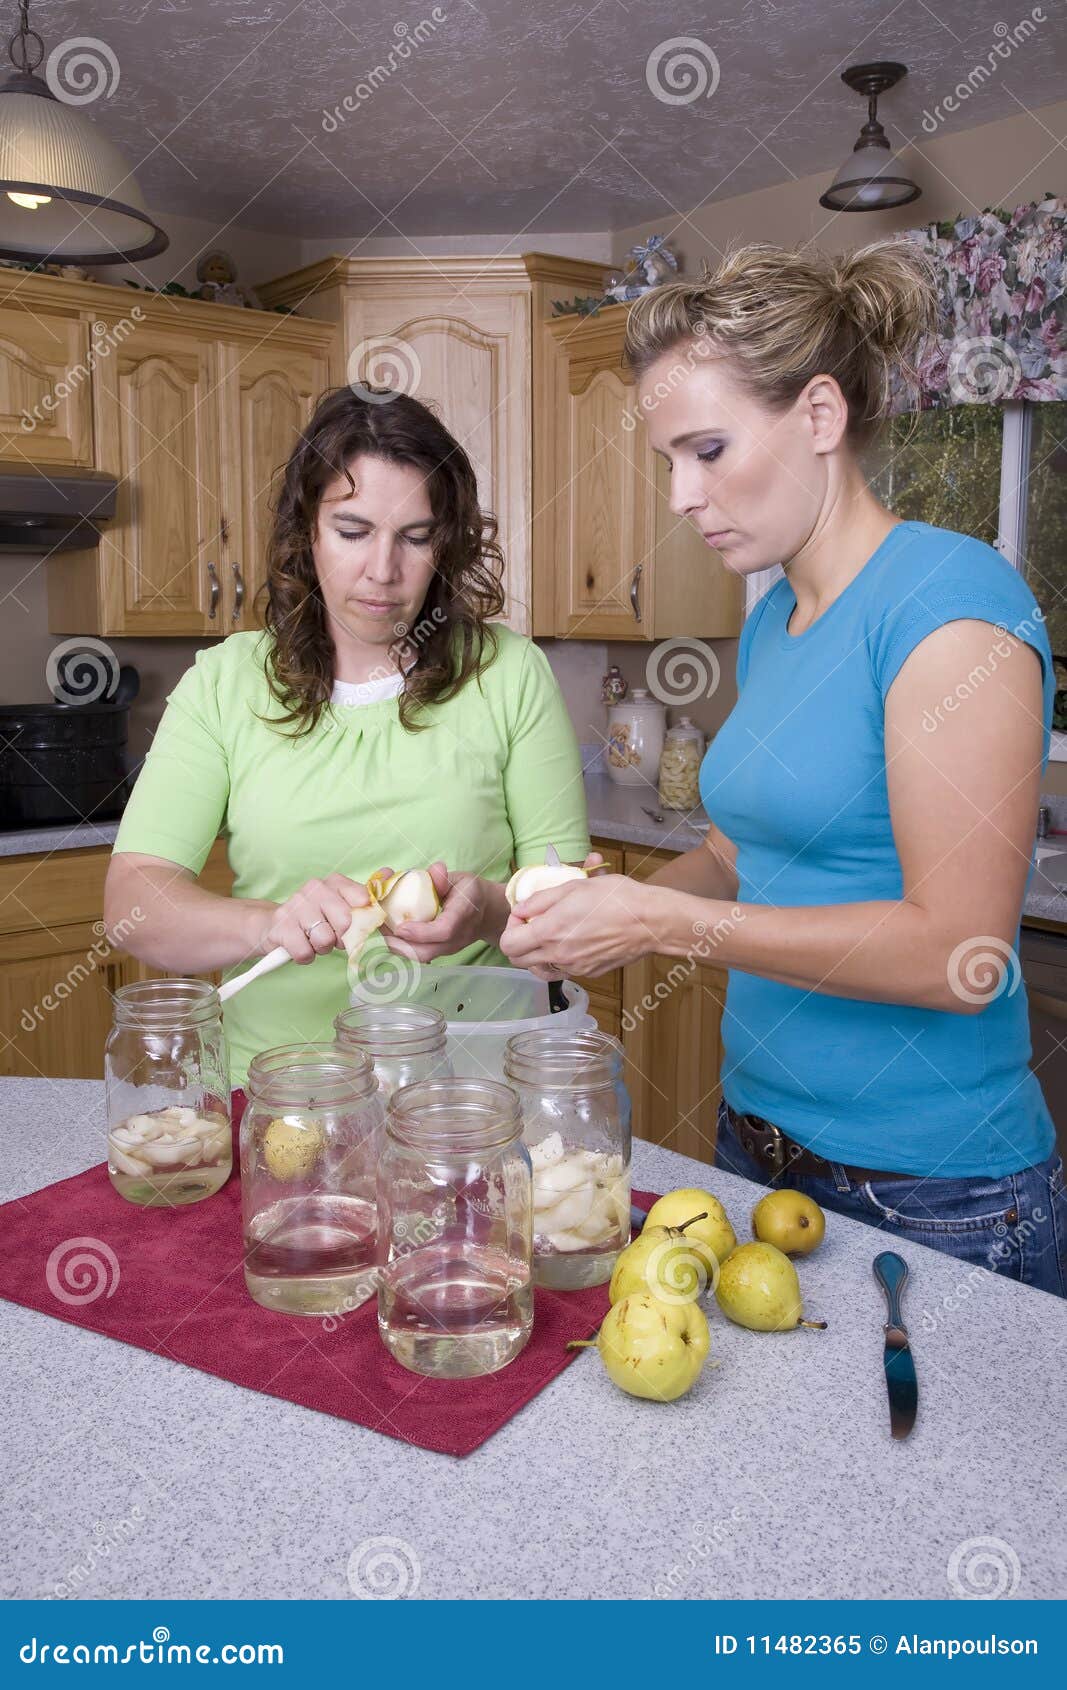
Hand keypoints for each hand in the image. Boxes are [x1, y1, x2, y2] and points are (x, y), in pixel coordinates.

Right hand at [256, 873, 371, 965]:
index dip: (361, 920)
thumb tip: (390, 873)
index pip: (361, 899)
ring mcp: (296, 905)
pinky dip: (306, 956)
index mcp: (334, 882)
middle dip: (340, 938)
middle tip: (331, 936)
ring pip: (325, 940)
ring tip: (314, 940)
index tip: (352, 925)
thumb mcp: (342, 905)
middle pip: (345, 923)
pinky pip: (305, 952)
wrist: (275, 924)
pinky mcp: (281, 925)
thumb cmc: (317, 918)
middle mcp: (315, 888)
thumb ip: (368, 897)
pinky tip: (301, 946)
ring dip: (322, 948)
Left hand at [383, 862, 505, 963]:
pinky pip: (418, 953)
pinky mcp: (440, 951)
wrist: (486, 913)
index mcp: (464, 914)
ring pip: (420, 956)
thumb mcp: (461, 879)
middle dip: (399, 944)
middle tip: (380, 927)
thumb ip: (445, 877)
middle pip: (426, 952)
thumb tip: (436, 869)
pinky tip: (388, 933)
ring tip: (381, 929)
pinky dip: (401, 946)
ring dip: (396, 945)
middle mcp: (457, 937)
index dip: (421, 931)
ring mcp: (448, 947)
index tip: (400, 927)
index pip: (444, 930)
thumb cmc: (470, 892)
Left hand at [500, 872, 657, 979]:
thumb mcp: (574, 886)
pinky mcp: (588, 973)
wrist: (649, 921)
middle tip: (534, 924)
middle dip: (519, 941)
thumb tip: (520, 909)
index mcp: (550, 932)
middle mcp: (558, 955)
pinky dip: (558, 958)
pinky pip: (561, 970)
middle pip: (518, 960)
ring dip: (537, 952)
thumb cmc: (616, 898)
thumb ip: (540, 900)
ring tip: (552, 933)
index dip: (510, 926)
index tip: (524, 914)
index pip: (508, 944)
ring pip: (538, 968)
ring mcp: (573, 967)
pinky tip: (572, 941)